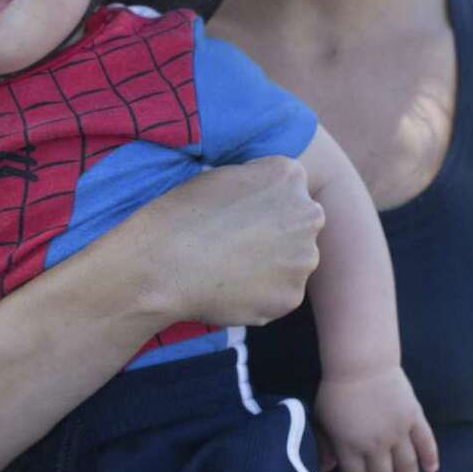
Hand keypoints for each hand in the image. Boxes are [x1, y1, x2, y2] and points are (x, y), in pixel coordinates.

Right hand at [139, 157, 323, 328]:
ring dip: (270, 267)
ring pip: (292, 264)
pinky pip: (279, 295)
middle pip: (298, 227)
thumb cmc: (182, 214)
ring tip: (228, 269)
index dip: (259, 204)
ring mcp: (304, 259)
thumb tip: (261, 198)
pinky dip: (259, 296)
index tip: (235, 215)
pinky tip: (229, 289)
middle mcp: (308, 214)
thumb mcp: (223, 176)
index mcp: (289, 175)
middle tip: (234, 245)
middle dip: (276, 236)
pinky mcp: (291, 296)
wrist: (164, 263)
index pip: (286, 189)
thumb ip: (255, 183)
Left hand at [315, 368, 438, 471]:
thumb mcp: (322, 419)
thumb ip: (326, 446)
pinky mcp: (413, 417)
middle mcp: (376, 445)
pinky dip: (430, 457)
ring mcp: (397, 432)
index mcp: (350, 446)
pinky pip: (425, 442)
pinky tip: (431, 469)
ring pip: (406, 466)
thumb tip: (325, 470)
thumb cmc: (336, 390)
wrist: (361, 363)